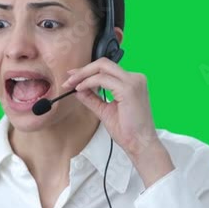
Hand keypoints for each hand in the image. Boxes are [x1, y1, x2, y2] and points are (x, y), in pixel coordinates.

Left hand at [61, 58, 174, 184]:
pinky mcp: (128, 89)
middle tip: (68, 80)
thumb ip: (92, 98)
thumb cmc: (127, 130)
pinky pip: (102, 79)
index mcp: (132, 82)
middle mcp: (135, 78)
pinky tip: (80, 89)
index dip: (87, 71)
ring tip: (71, 85)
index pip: (106, 69)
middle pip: (103, 63)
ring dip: (83, 75)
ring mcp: (133, 82)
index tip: (72, 77)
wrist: (139, 143)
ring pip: (102, 67)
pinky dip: (88, 82)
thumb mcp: (104, 110)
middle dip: (83, 70)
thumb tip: (78, 89)